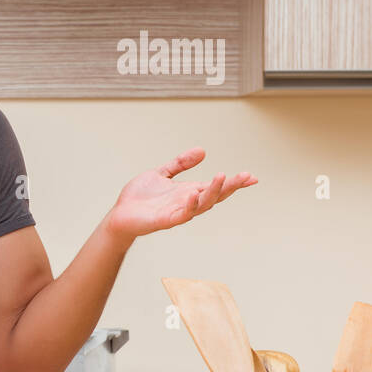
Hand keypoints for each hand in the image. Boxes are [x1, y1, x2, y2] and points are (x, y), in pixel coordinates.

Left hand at [104, 148, 256, 240]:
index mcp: (189, 192)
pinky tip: (194, 194)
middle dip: (231, 186)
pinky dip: (189, 205)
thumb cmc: (139, 197)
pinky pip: (181, 215)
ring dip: (214, 192)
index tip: (252, 176)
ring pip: (202, 205)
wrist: (119, 214)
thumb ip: (180, 163)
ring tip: (223, 176)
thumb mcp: (161, 173)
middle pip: (215, 195)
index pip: (216, 186)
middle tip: (246, 176)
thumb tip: (202, 151)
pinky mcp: (165, 221)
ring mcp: (178, 212)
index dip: (234, 182)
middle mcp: (187, 203)